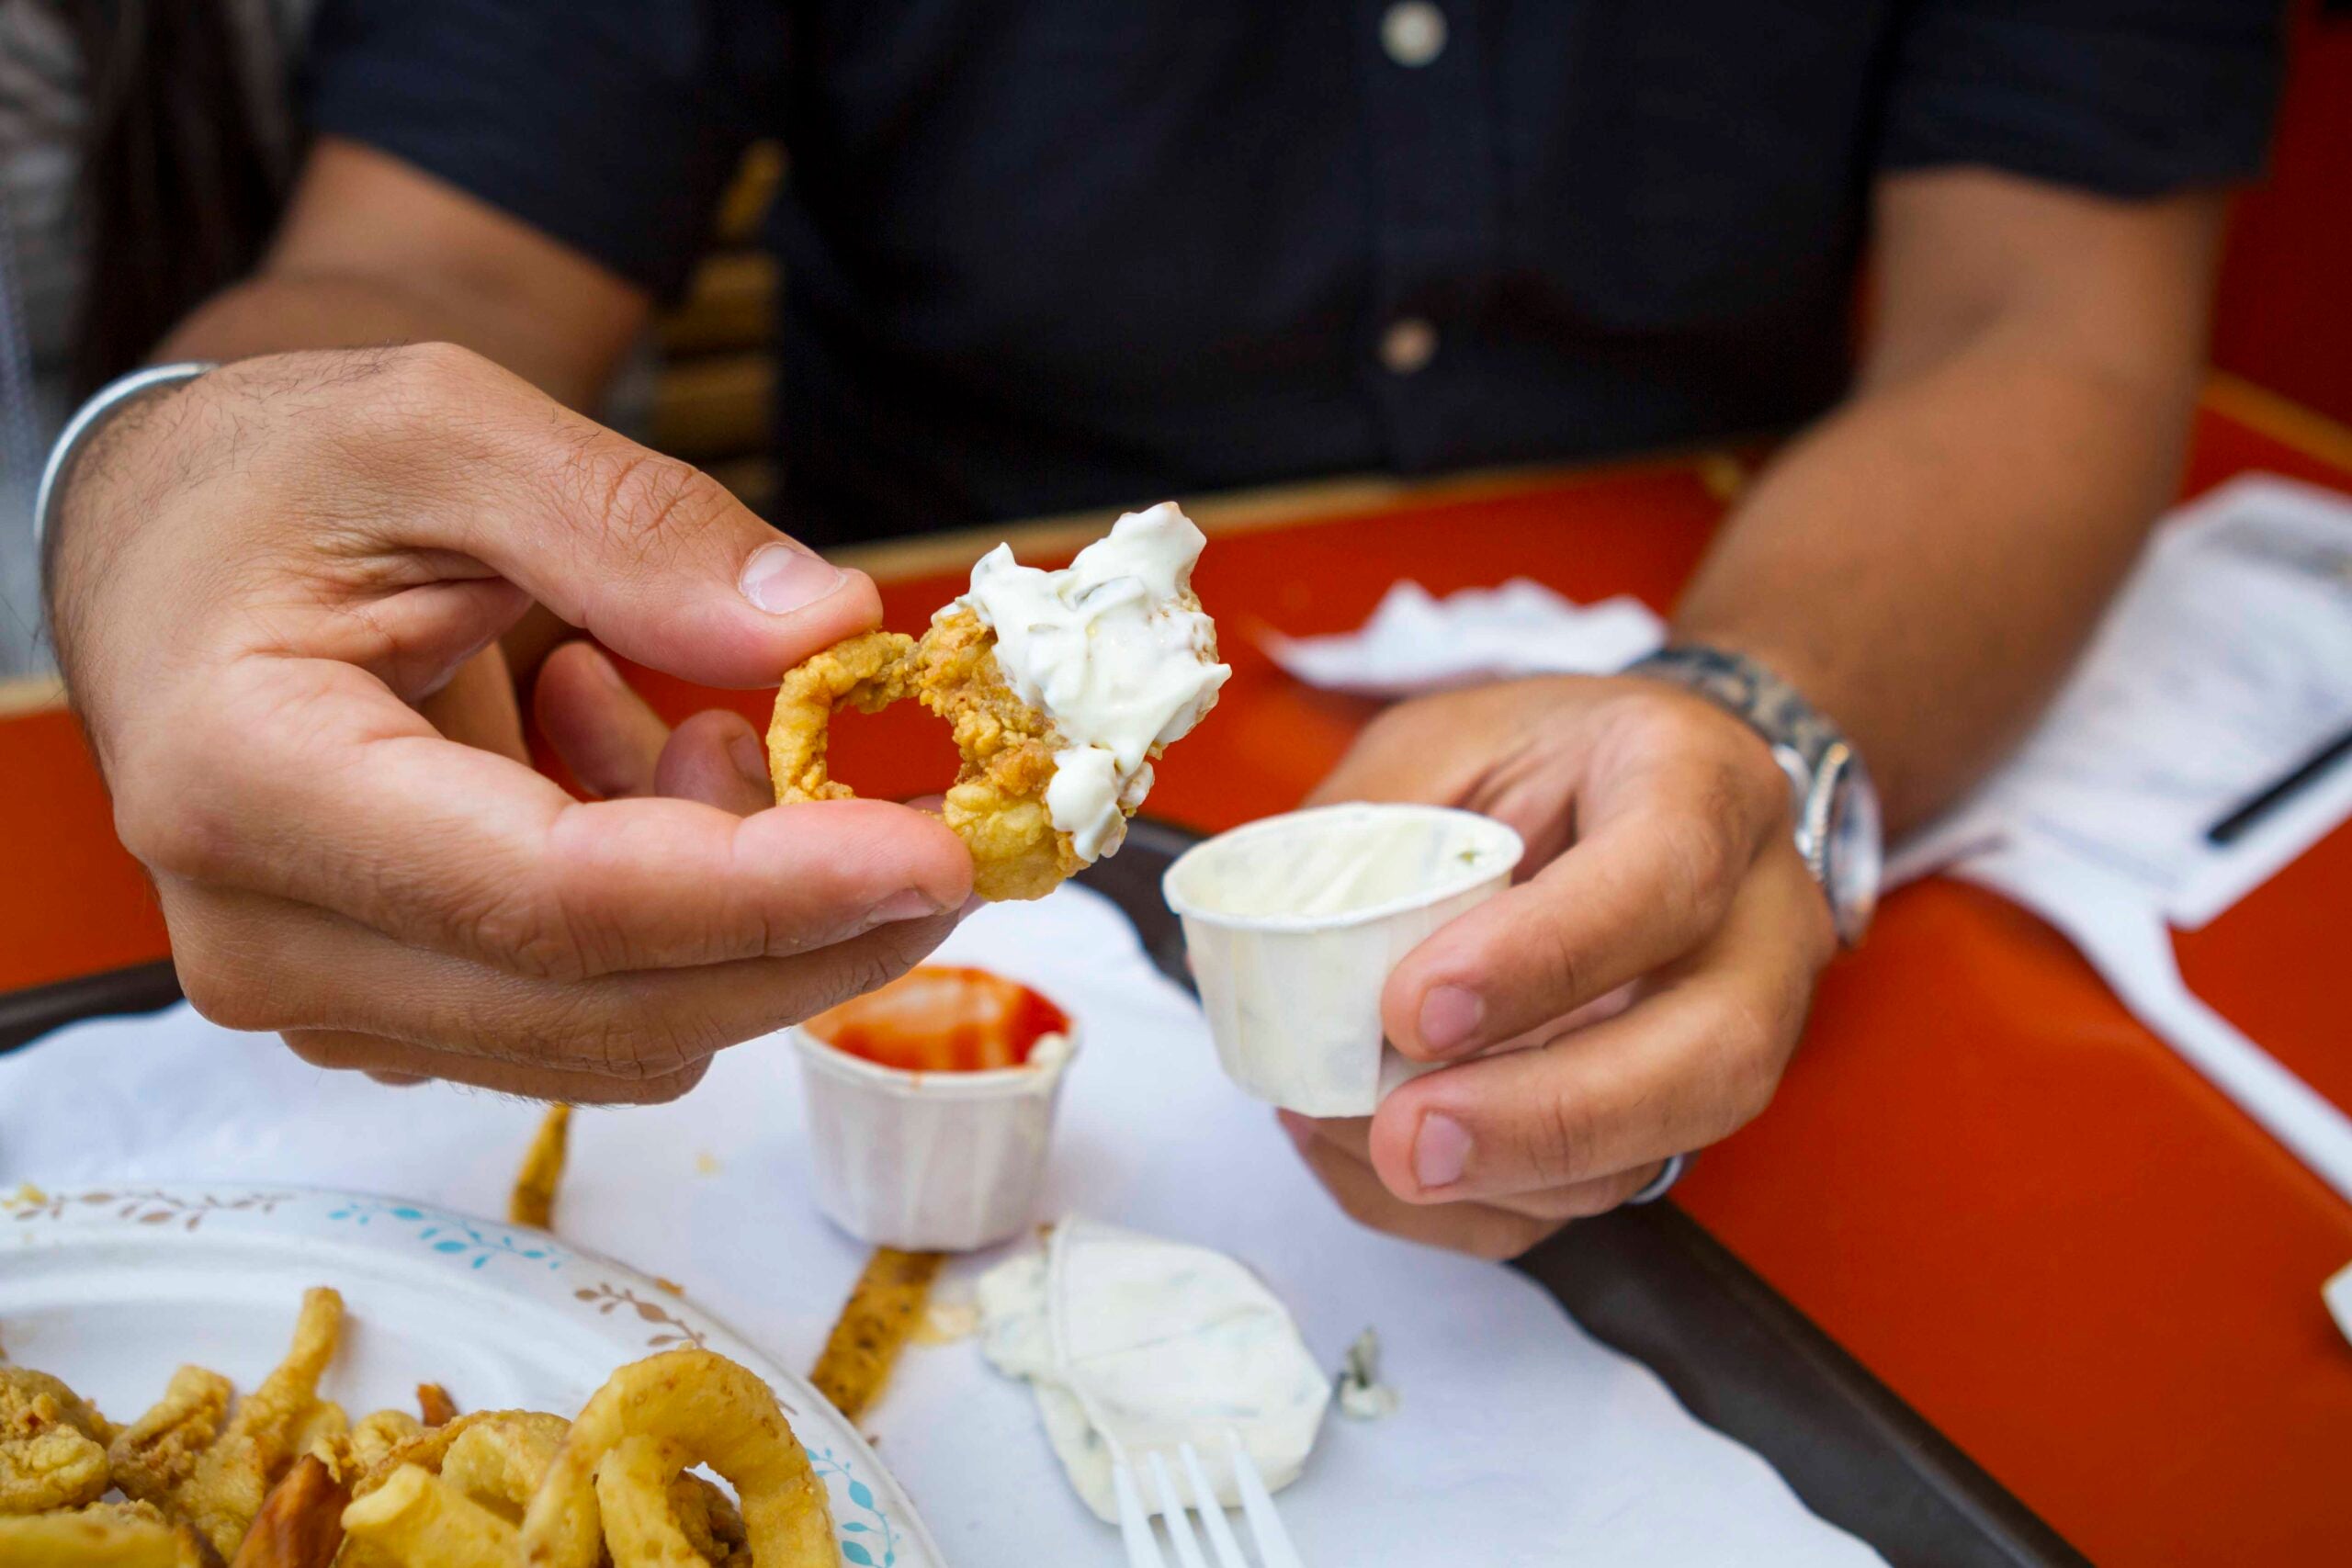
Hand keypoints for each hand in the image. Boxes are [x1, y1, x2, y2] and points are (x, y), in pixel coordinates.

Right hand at [46, 345, 972, 1100]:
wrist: (173, 553)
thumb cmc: (279, 477)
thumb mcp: (448, 429)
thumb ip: (636, 529)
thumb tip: (826, 629)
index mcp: (250, 782)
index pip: (558, 902)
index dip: (769, 893)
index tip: (935, 853)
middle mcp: (268, 937)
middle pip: (611, 1006)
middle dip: (809, 929)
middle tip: (938, 818)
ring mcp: (327, 997)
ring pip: (625, 1032)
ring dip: (739, 908)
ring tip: (698, 724)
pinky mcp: (393, 1009)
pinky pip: (600, 1015)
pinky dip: (682, 916)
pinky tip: (643, 768)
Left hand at [1283, 675, 1835, 1257]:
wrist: (1634, 791)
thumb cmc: (1540, 759)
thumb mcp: (1449, 738)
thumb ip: (1376, 828)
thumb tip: (1276, 946)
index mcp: (1701, 787)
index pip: (1659, 879)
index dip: (1541, 959)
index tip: (1413, 1011)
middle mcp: (1753, 922)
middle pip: (1710, 1057)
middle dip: (1547, 1120)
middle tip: (1404, 1139)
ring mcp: (1735, 1029)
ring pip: (1657, 1150)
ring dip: (1497, 1177)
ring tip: (1357, 1144)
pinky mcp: (1677, 1112)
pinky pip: (1591, 1198)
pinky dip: (1472, 1206)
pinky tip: (1369, 1166)